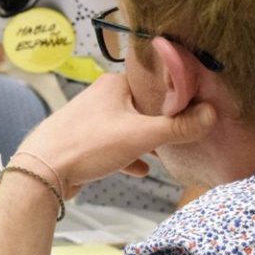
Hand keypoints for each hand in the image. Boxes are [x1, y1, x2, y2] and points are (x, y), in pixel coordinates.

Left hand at [15, 73, 215, 197]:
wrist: (43, 171)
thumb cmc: (89, 145)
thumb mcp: (143, 135)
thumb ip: (179, 126)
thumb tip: (212, 114)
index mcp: (115, 83)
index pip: (154, 83)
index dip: (176, 97)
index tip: (196, 110)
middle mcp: (101, 96)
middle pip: (142, 106)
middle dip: (161, 123)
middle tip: (184, 135)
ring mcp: (90, 119)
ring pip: (128, 128)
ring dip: (145, 142)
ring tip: (164, 154)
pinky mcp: (83, 141)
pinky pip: (113, 146)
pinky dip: (128, 156)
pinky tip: (140, 170)